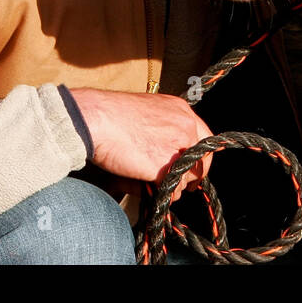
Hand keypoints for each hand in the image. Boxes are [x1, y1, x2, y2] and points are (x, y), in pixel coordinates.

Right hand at [69, 88, 214, 201]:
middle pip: (201, 160)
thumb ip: (163, 128)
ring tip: (153, 182)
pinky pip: (173, 189)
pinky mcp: (165, 166)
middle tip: (181, 185)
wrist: (96, 118)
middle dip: (191, 175)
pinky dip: (162, 192)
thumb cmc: (111, 115)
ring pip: (188, 178)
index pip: (204, 137)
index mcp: (180, 110)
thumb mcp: (147, 112)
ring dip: (173, 185)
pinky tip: (148, 186)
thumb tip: (168, 153)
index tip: (193, 168)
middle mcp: (185, 126)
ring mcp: (178, 146)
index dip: (199, 156)